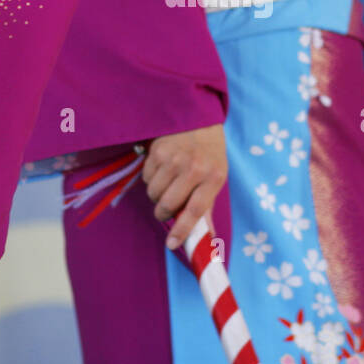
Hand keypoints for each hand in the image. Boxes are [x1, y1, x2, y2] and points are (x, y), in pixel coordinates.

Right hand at [142, 123, 226, 250]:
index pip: (196, 211)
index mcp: (213, 177)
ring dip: (157, 195)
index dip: (183, 231)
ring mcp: (174, 159)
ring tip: (168, 183)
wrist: (199, 119)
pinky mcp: (158, 151)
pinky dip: (151, 179)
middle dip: (163, 213)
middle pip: (168, 205)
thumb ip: (208, 207)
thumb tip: (207, 238)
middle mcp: (194, 168)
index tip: (172, 244)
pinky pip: (146, 178)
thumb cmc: (210, 153)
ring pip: (154, 193)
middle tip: (167, 208)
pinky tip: (163, 169)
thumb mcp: (217, 177)